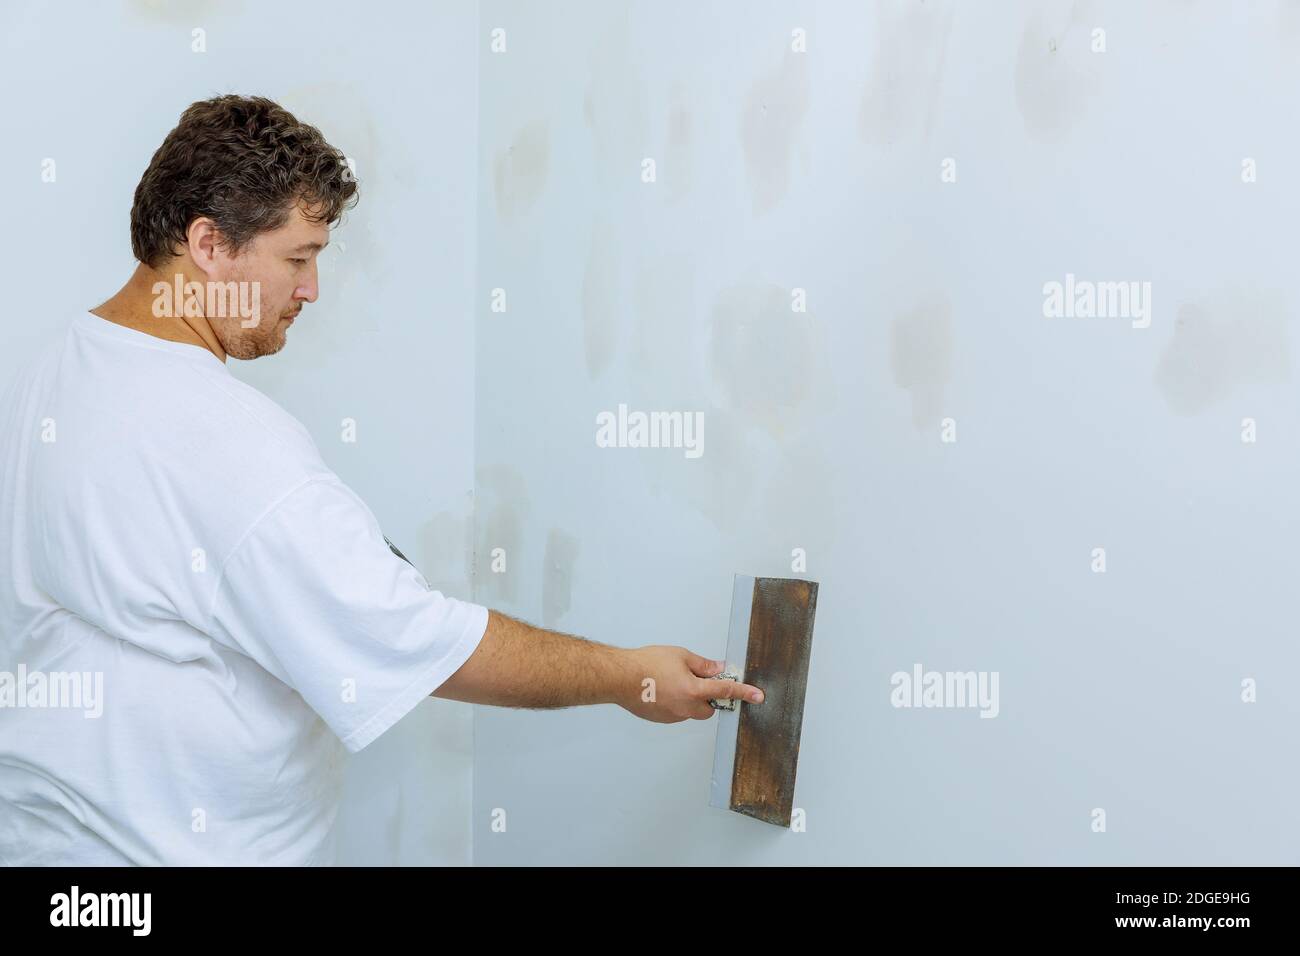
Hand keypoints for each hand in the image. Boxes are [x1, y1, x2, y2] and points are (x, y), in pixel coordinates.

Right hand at [618, 645, 763, 722]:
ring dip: (689, 699)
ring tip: (671, 680)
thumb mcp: (680, 655)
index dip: (743, 693)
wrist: (619, 678)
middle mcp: (685, 708)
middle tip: (695, 680)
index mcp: (693, 691)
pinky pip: (676, 713)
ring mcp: (672, 716)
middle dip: (707, 698)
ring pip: (691, 711)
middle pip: (708, 709)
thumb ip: (703, 665)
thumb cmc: (646, 664)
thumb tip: (718, 669)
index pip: (725, 692)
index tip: (757, 696)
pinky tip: (662, 689)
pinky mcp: (661, 720)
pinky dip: (675, 703)